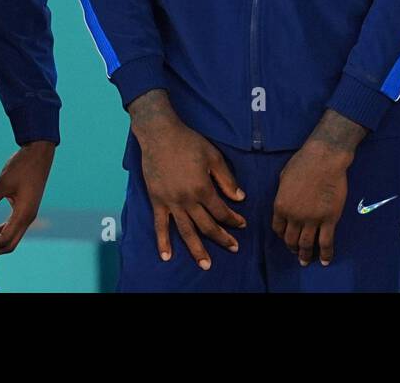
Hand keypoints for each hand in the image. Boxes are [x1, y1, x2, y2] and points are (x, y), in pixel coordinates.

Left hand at [0, 140, 54, 254]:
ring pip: (12, 236)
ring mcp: (28, 213)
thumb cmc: (22, 166)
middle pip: (10, 243)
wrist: (39, 152)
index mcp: (24, 213)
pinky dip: (2, 231)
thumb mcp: (3, 182)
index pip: (5, 239)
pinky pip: (13, 226)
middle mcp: (28, 217)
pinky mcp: (26, 207)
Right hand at [129, 90, 244, 269]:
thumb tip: (240, 198)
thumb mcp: (214, 157)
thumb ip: (227, 180)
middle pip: (207, 225)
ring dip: (196, 249)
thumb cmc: (189, 142)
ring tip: (206, 264)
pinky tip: (166, 256)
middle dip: (222, 238)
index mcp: (203, 188)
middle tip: (234, 248)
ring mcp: (171, 202)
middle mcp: (187, 200)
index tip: (241, 224)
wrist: (160, 135)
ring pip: (186, 231)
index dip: (233, 219)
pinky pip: (160, 225)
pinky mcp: (157, 200)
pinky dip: (163, 242)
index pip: (221, 211)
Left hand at [272, 137, 351, 266]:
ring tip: (307, 261)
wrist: (324, 158)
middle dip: (293, 249)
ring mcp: (312, 219)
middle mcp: (294, 216)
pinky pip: (326, 242)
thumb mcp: (284, 177)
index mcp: (281, 206)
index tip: (286, 238)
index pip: (278, 229)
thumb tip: (287, 202)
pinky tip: (326, 261)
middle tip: (296, 254)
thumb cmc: (303, 162)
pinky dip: (326, 254)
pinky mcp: (329, 219)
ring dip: (306, 256)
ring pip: (307, 245)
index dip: (282, 236)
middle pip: (291, 240)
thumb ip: (283, 194)